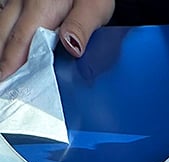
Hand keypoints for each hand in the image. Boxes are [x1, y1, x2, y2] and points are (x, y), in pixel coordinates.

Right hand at [0, 0, 114, 79]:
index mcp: (41, 8)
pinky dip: (5, 30)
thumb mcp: (95, 7)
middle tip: (3, 84)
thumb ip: (81, 26)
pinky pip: (6, 13)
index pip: (22, 43)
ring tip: (2, 69)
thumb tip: (71, 46)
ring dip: (1, 46)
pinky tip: (6, 42)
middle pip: (7, 35)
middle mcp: (24, 1)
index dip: (12, 65)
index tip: (7, 84)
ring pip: (3, 23)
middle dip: (3, 60)